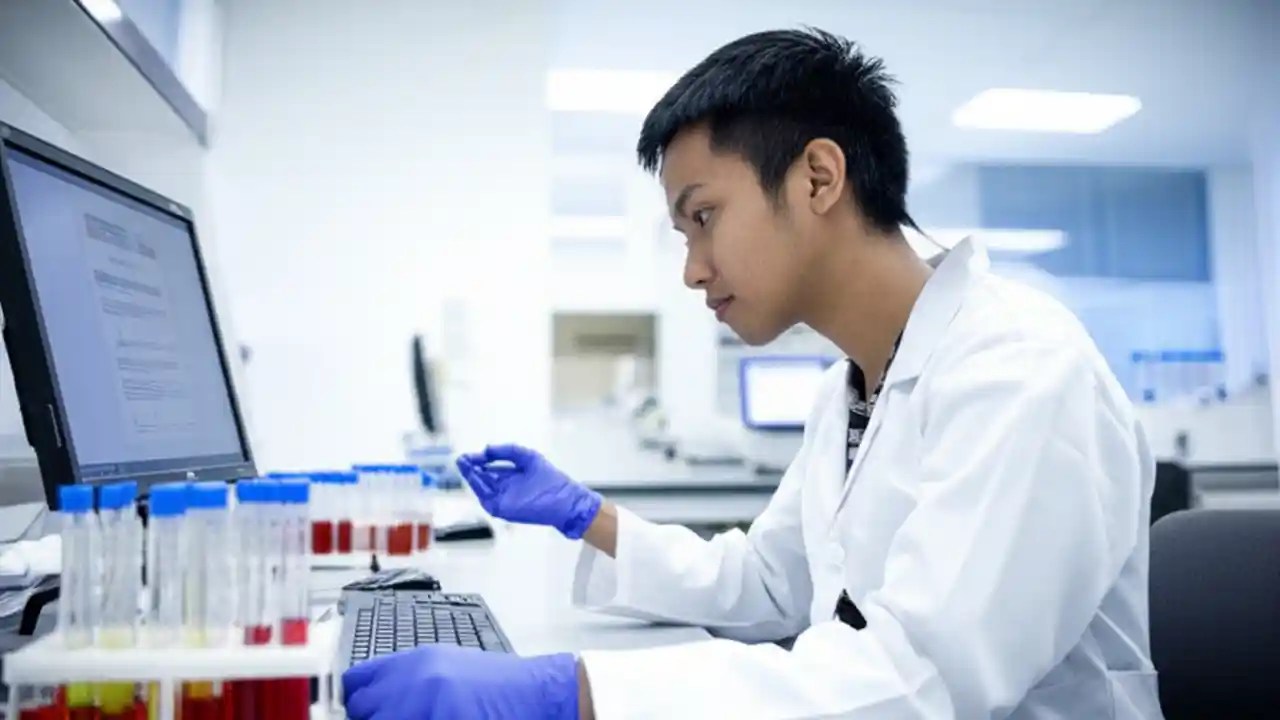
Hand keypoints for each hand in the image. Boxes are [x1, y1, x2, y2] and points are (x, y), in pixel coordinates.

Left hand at [343, 645, 578, 719]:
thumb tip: (370, 704)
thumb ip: (405, 682)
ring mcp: (426, 709)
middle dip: (374, 719)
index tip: (365, 712)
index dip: (358, 704)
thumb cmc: (494, 685)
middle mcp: (415, 683)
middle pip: (363, 711)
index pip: (356, 684)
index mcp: (413, 663)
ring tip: (424, 718)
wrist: (536, 693)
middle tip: (392, 719)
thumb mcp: (444, 668)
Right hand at [456, 445, 602, 538]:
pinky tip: (475, 476)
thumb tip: (486, 449)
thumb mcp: (527, 457)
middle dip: (470, 468)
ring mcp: (504, 499)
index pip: (488, 469)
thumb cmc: (552, 480)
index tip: (467, 455)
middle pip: (482, 478)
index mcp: (511, 476)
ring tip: (465, 464)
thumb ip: (507, 451)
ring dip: (472, 477)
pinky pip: (487, 499)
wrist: (566, 500)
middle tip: (461, 459)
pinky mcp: (504, 509)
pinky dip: (479, 488)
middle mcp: (505, 488)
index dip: (477, 461)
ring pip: (482, 488)